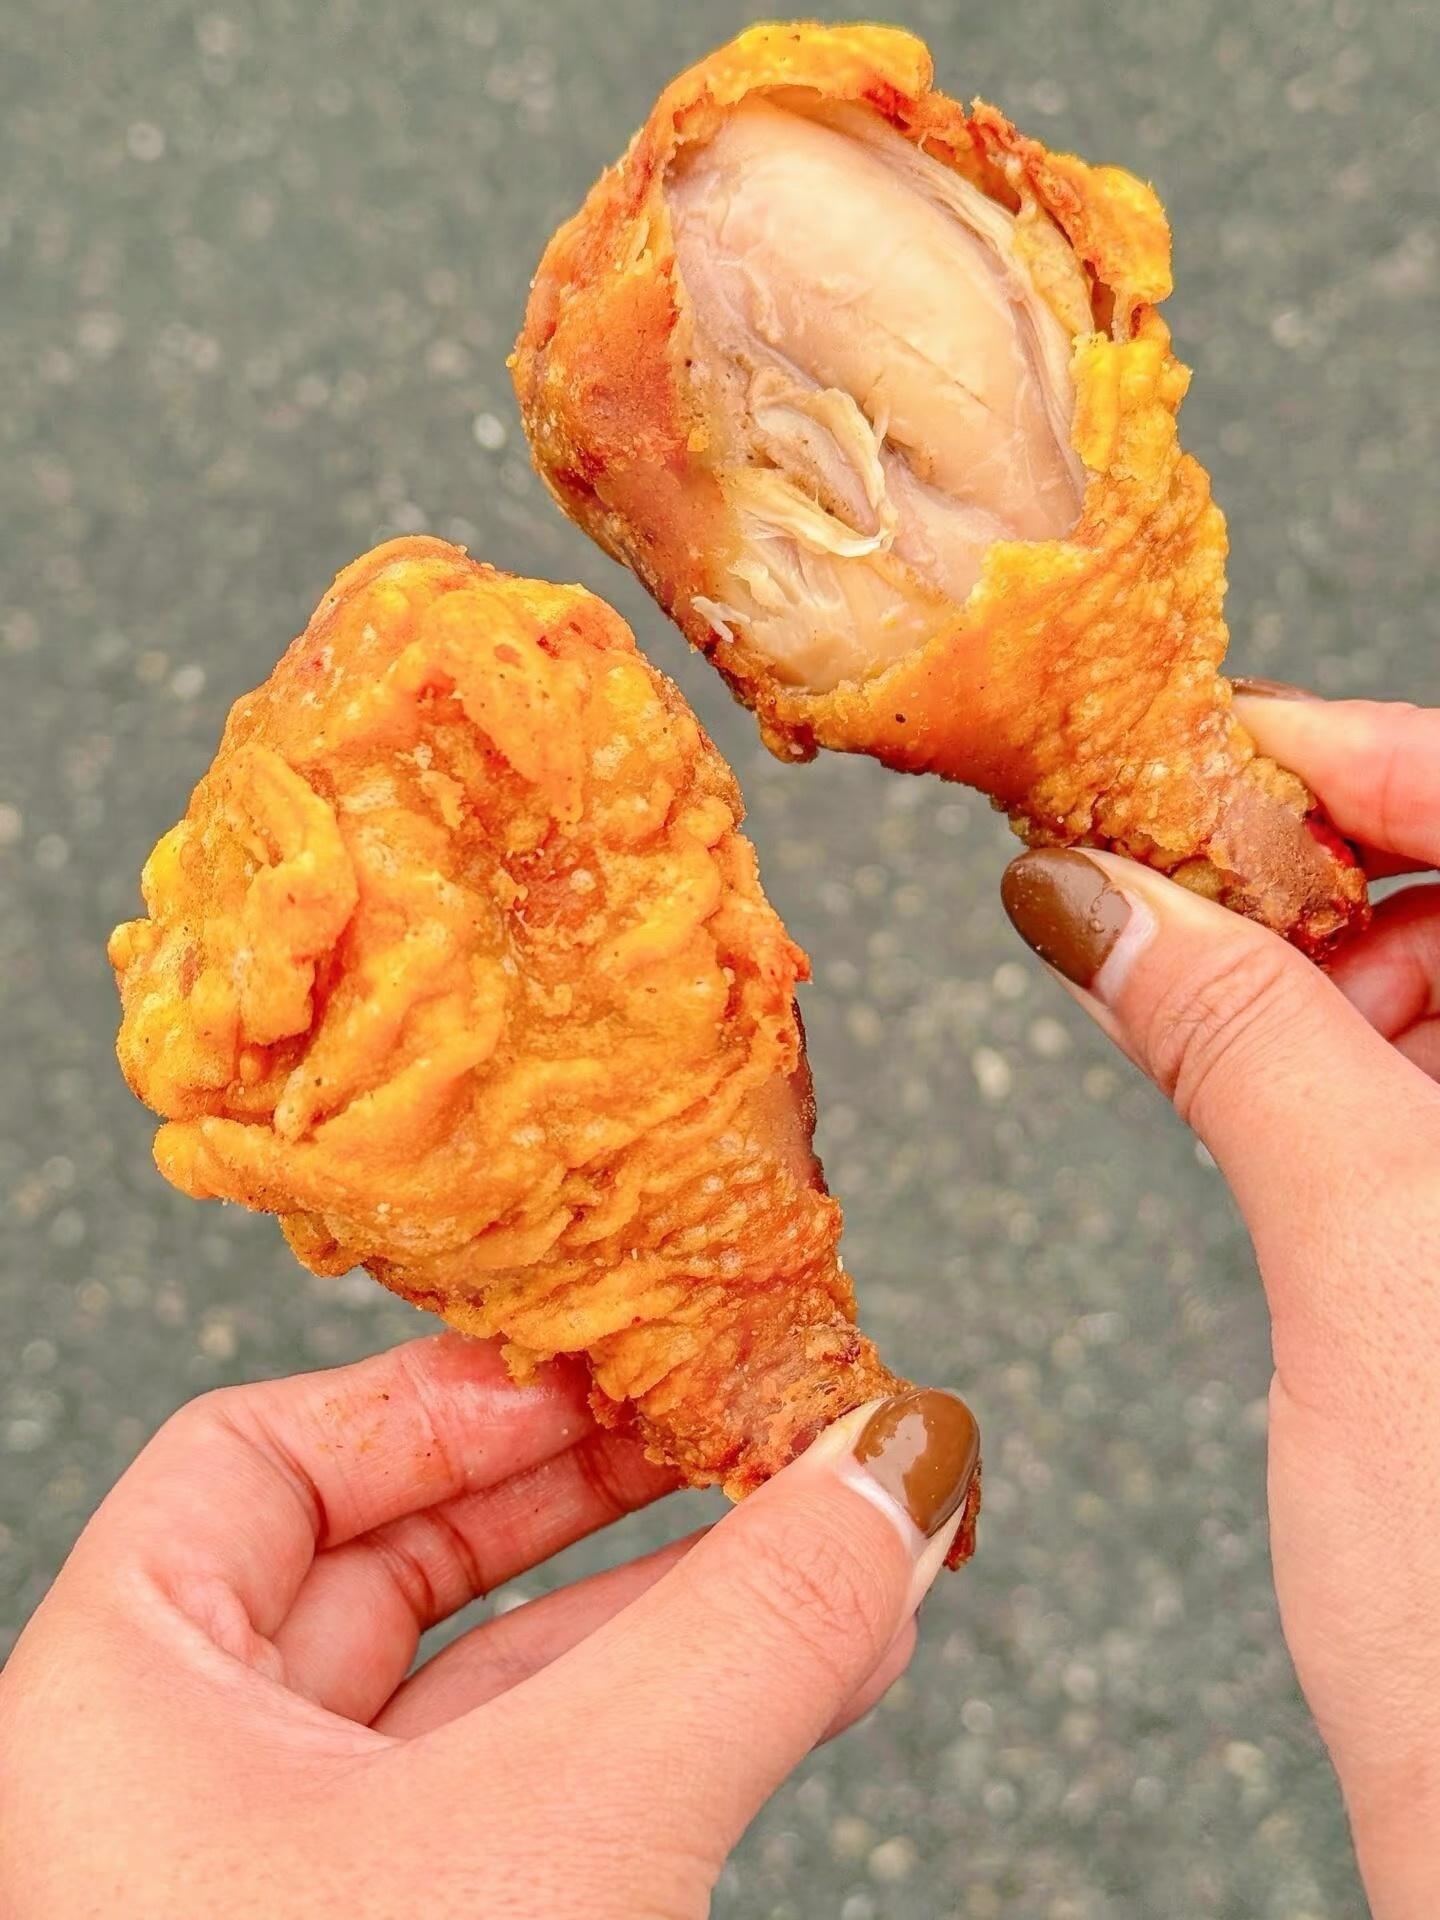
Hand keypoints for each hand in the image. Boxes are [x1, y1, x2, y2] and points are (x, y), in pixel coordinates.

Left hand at [0, 1334, 976, 1918]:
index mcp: (117, 1703)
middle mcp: (183, 1785)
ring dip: (665, 1604)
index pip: (264, 1456)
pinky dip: (668, 1718)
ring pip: (491, 1683)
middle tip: (740, 1428)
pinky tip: (798, 1666)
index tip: (611, 1364)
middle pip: (395, 1554)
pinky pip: (543, 1791)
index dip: (447, 1395)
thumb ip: (747, 1639)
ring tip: (816, 1537)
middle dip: (593, 1488)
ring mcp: (298, 1883)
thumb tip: (896, 1475)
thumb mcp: (566, 1836)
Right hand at [1001, 690, 1439, 1919]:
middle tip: (1167, 883)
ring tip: (1212, 999)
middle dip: (1331, 860)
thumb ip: (1239, 1036)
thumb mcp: (1368, 1263)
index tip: (1198, 753)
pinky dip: (1353, 1047)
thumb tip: (1098, 894)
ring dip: (1335, 957)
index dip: (1364, 751)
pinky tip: (1270, 1077)